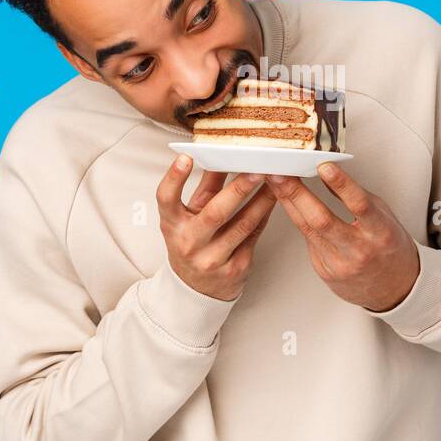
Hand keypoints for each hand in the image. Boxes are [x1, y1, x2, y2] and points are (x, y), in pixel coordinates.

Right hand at [156, 156, 276, 300]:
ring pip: (243, 225)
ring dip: (262, 200)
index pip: (166, 199)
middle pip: (215, 213)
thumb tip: (220, 153)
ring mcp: (212, 259)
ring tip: (275, 181)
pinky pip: (254, 236)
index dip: (174, 178)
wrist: (197, 288)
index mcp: (172, 225)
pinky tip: (274, 200)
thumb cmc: (193, 242)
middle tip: (256, 169)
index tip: (185, 157)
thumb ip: (205, 186)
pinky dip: (265, 216)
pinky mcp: (235, 268)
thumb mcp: (190, 215)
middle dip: (238, 189)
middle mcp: (189, 243)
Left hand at [266, 163, 419, 311]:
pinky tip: (287, 204)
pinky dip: (298, 220)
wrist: (393, 288)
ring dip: (289, 203)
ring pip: (308, 229)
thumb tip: (330, 172)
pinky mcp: (326, 272)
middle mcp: (360, 250)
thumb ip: (357, 196)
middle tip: (281, 173)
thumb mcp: (382, 216)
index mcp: (380, 232)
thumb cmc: (389, 247)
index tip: (324, 166)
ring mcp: (341, 264)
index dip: (341, 184)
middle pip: (322, 220)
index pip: (360, 204)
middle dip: (297, 194)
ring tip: (276, 183)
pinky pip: (309, 241)